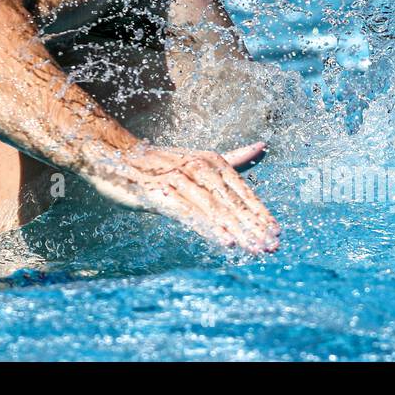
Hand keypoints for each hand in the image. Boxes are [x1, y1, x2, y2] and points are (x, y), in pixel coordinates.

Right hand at [86, 140, 280, 253]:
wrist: (117, 157)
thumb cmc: (161, 165)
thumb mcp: (199, 160)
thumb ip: (233, 159)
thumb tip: (264, 147)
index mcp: (211, 160)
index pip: (242, 190)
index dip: (260, 213)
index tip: (277, 233)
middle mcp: (198, 167)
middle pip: (232, 201)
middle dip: (254, 226)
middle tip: (271, 247)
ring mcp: (179, 179)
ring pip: (214, 208)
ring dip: (236, 230)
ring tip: (253, 248)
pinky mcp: (161, 192)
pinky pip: (190, 213)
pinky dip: (209, 227)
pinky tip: (224, 240)